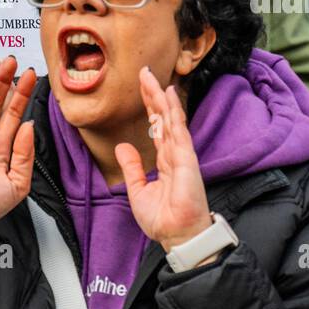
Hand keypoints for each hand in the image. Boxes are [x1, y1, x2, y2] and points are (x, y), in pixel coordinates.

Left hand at [116, 66, 212, 253]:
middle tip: (144, 72)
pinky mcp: (187, 161)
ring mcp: (182, 156)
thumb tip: (122, 147)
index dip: (149, 106)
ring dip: (162, 98)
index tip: (142, 87)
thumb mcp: (138, 190)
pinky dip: (173, 114)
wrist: (177, 236)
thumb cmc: (163, 219)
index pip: (156, 126)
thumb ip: (132, 167)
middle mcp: (175, 154)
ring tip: (153, 78)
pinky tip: (169, 97)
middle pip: (163, 117)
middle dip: (153, 95)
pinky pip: (178, 132)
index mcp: (165, 160)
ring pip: (171, 120)